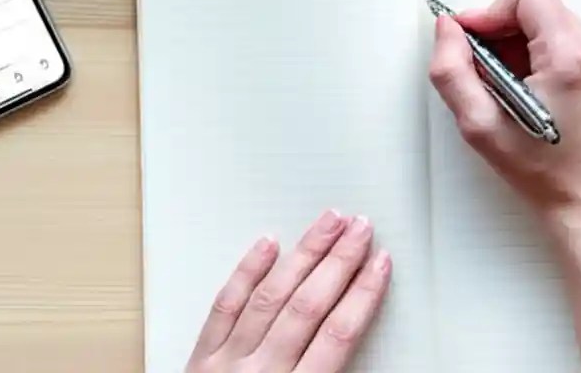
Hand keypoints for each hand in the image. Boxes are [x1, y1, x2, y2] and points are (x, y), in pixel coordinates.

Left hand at [187, 210, 390, 372]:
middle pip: (308, 306)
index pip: (338, 336)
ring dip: (304, 254)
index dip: (364, 295)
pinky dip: (247, 272)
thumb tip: (353, 345)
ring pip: (271, 295)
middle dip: (340, 262)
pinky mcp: (199, 359)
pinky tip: (268, 244)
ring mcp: (225, 364)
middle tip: (362, 229)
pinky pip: (225, 305)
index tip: (382, 265)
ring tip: (328, 223)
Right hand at [428, 0, 580, 224]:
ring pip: (546, 18)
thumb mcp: (479, 126)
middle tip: (484, 71)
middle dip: (501, 30)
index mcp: (569, 55)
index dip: (490, 11)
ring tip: (505, 86)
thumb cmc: (537, 170)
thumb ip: (452, 71)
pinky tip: (525, 88)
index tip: (472, 44)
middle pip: (536, 3)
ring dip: (516, 42)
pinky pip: (560, 36)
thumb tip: (448, 27)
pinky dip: (534, 52)